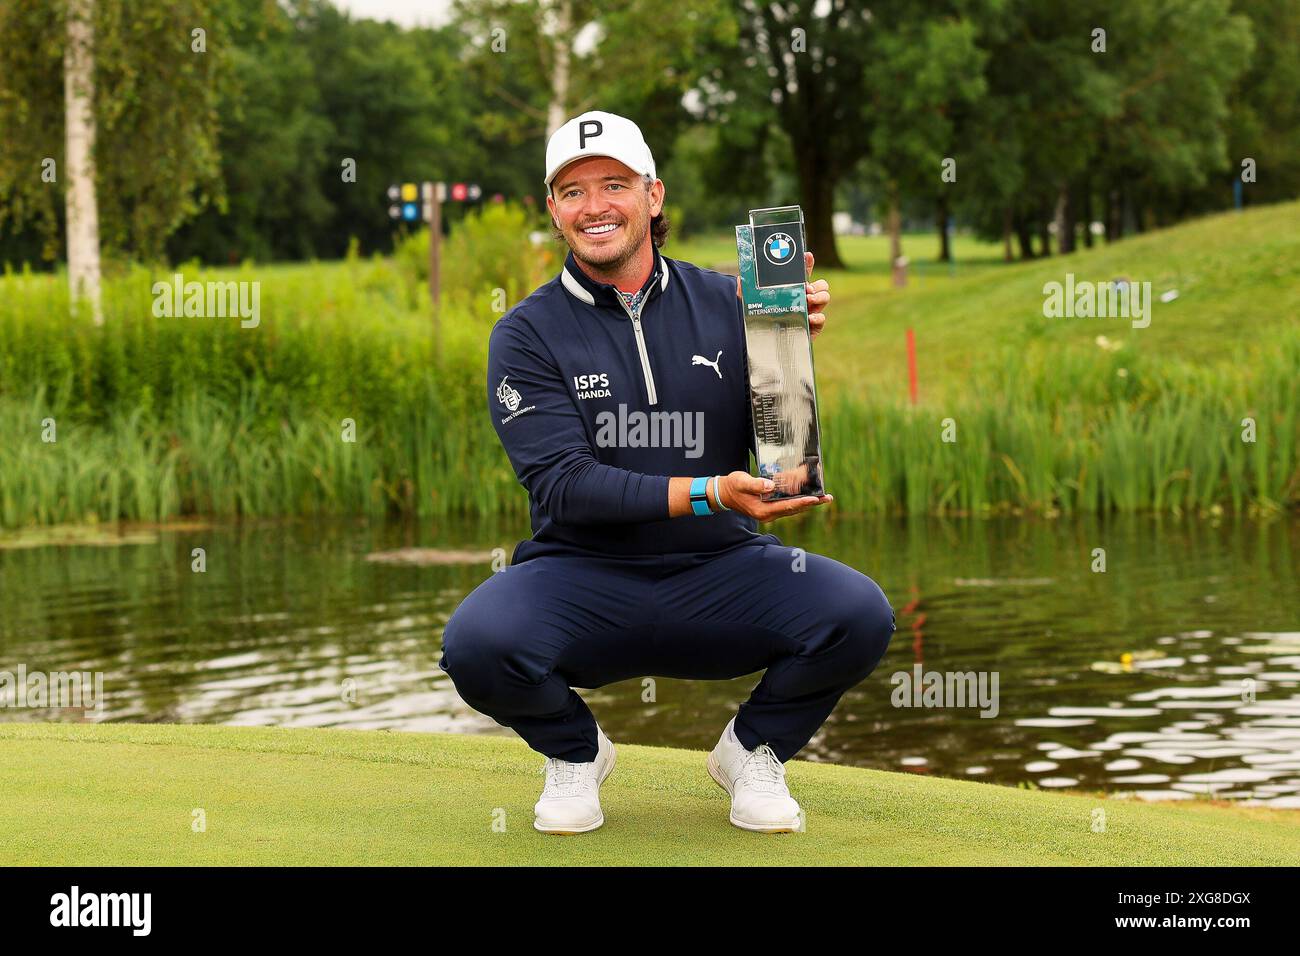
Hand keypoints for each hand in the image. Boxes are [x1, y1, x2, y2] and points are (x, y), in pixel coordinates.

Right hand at [717, 470, 832, 520]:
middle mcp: (768, 514)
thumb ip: (756, 484)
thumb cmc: (733, 486)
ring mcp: (770, 512)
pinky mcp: (770, 508)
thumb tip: (771, 485)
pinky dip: (799, 501)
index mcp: (763, 510)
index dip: (802, 502)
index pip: (787, 506)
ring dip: (808, 503)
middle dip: (811, 503)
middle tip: (827, 498)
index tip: (815, 499)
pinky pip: (788, 506)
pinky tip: (808, 497)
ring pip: (793, 508)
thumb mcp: (742, 482)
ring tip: (823, 498)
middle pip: (794, 509)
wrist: (724, 493)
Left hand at [735, 250, 828, 340]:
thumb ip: (745, 289)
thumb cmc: (759, 316)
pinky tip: (809, 317)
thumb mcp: (751, 300)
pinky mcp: (811, 328)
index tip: (807, 256)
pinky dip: (818, 317)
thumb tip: (741, 278)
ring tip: (809, 300)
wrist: (760, 338)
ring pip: (824, 298)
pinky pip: (821, 319)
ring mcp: (810, 312)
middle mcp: (804, 299)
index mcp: (793, 288)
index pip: (804, 273)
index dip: (807, 263)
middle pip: (820, 285)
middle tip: (807, 289)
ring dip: (820, 297)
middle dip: (817, 285)